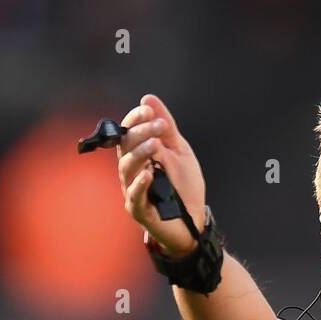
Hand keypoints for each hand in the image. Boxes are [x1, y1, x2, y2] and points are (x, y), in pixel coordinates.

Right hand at [117, 94, 206, 257]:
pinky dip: (140, 184)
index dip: (135, 119)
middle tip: (157, 125)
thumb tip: (148, 99)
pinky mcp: (139, 210)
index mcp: (139, 154)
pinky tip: (149, 174)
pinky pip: (134, 195)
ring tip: (155, 144)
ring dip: (140, 153)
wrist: (193, 220)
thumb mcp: (180, 151)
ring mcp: (133, 190)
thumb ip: (166, 128)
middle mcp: (132, 171)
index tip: (148, 109)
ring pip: (127, 168)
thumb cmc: (184, 187)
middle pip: (126, 147)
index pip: (129, 132)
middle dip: (140, 133)